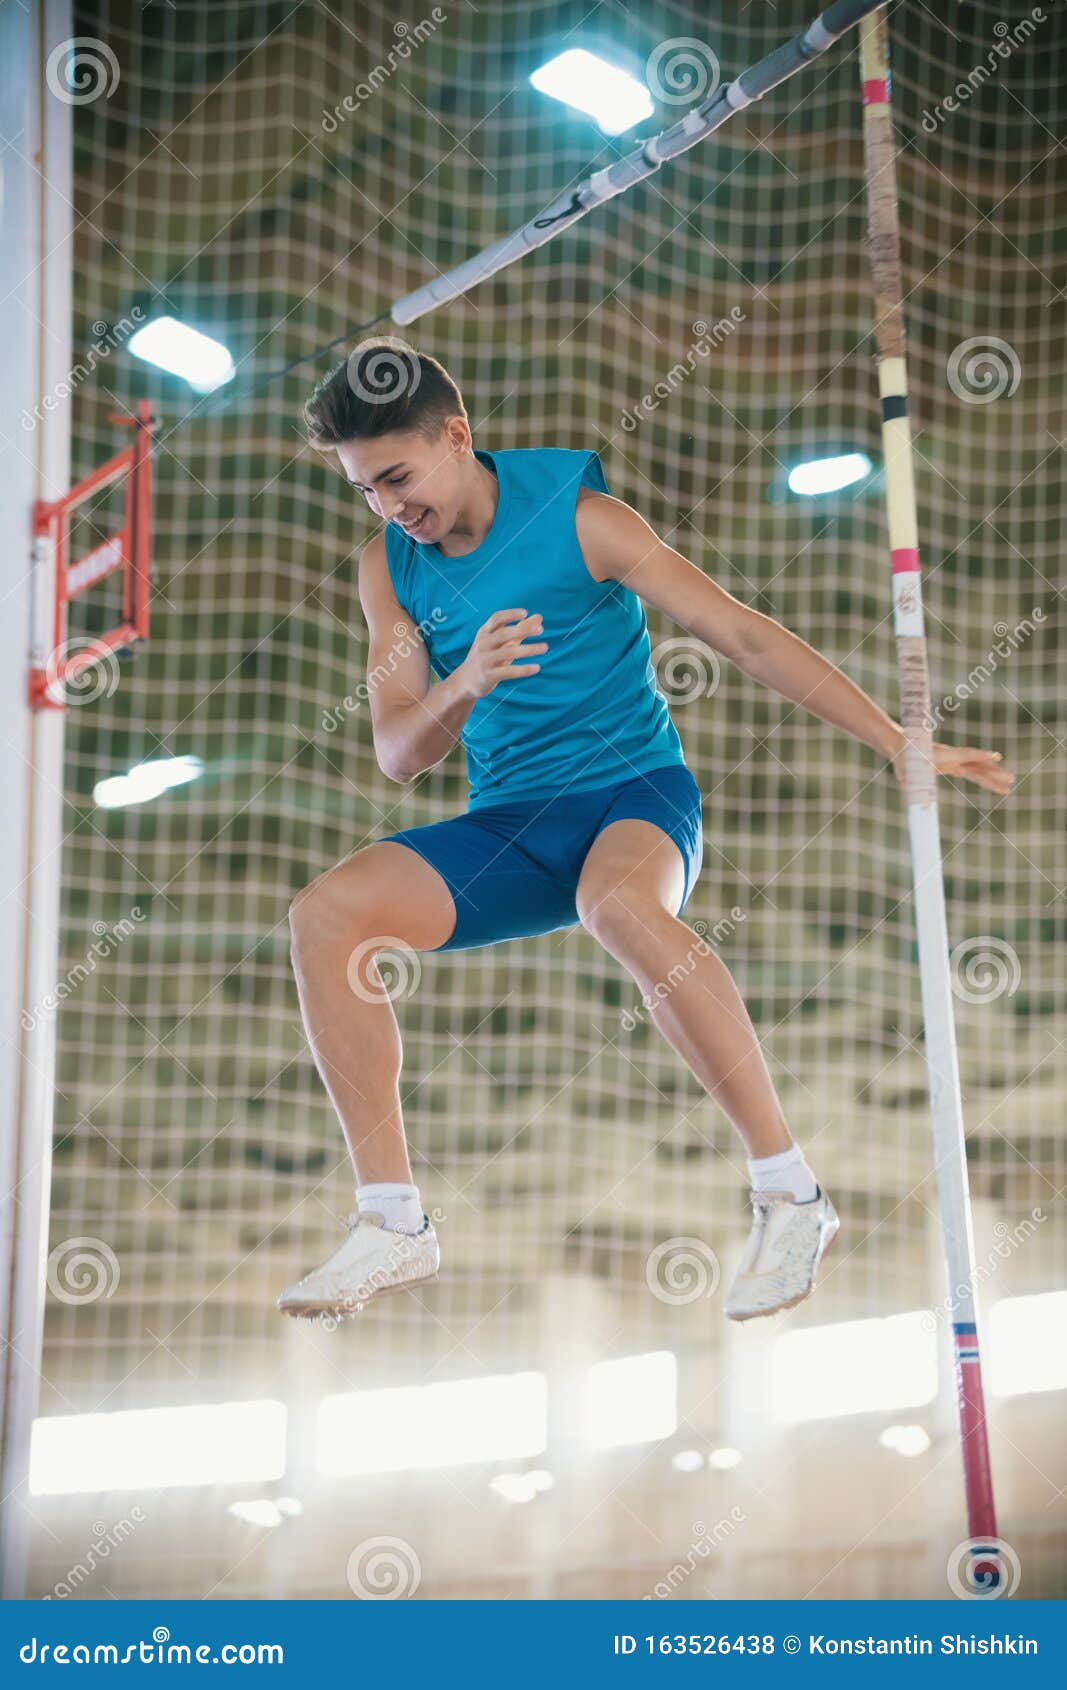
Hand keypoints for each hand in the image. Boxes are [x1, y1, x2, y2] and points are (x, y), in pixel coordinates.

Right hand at [459, 608, 547, 700]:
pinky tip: (537, 667)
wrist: (465, 681)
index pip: (496, 619)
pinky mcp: (488, 676)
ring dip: (528, 649)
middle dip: (522, 630)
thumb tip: (539, 617)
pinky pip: (508, 672)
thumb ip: (520, 630)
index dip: (510, 615)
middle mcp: (483, 644)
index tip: (525, 613)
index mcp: (484, 633)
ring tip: (545, 647)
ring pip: (508, 652)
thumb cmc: (488, 657)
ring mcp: (484, 660)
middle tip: (541, 629)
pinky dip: (523, 669)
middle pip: (503, 634)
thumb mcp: (501, 642)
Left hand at [892, 738, 1015, 796]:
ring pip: (976, 769)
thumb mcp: (903, 770)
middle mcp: (951, 756)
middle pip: (976, 765)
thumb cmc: (901, 759)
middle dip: (993, 773)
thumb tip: (907, 785)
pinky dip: (981, 776)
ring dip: (991, 778)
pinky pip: (970, 771)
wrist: (899, 746)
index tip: (996, 757)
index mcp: (942, 755)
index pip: (964, 755)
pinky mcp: (950, 765)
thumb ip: (907, 777)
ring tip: (1008, 786)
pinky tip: (992, 781)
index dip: (979, 756)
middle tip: (1011, 779)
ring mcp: (952, 760)